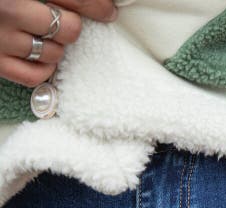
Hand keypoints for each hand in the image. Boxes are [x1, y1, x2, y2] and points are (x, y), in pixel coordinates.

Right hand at [0, 0, 117, 86]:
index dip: (96, 5)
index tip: (108, 11)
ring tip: (37, 35)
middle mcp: (6, 9)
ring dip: (54, 47)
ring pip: (54, 53)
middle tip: (57, 20)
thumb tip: (99, 1)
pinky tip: (34, 55)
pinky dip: (43, 68)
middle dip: (69, 25)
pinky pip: (36, 75)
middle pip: (68, 28)